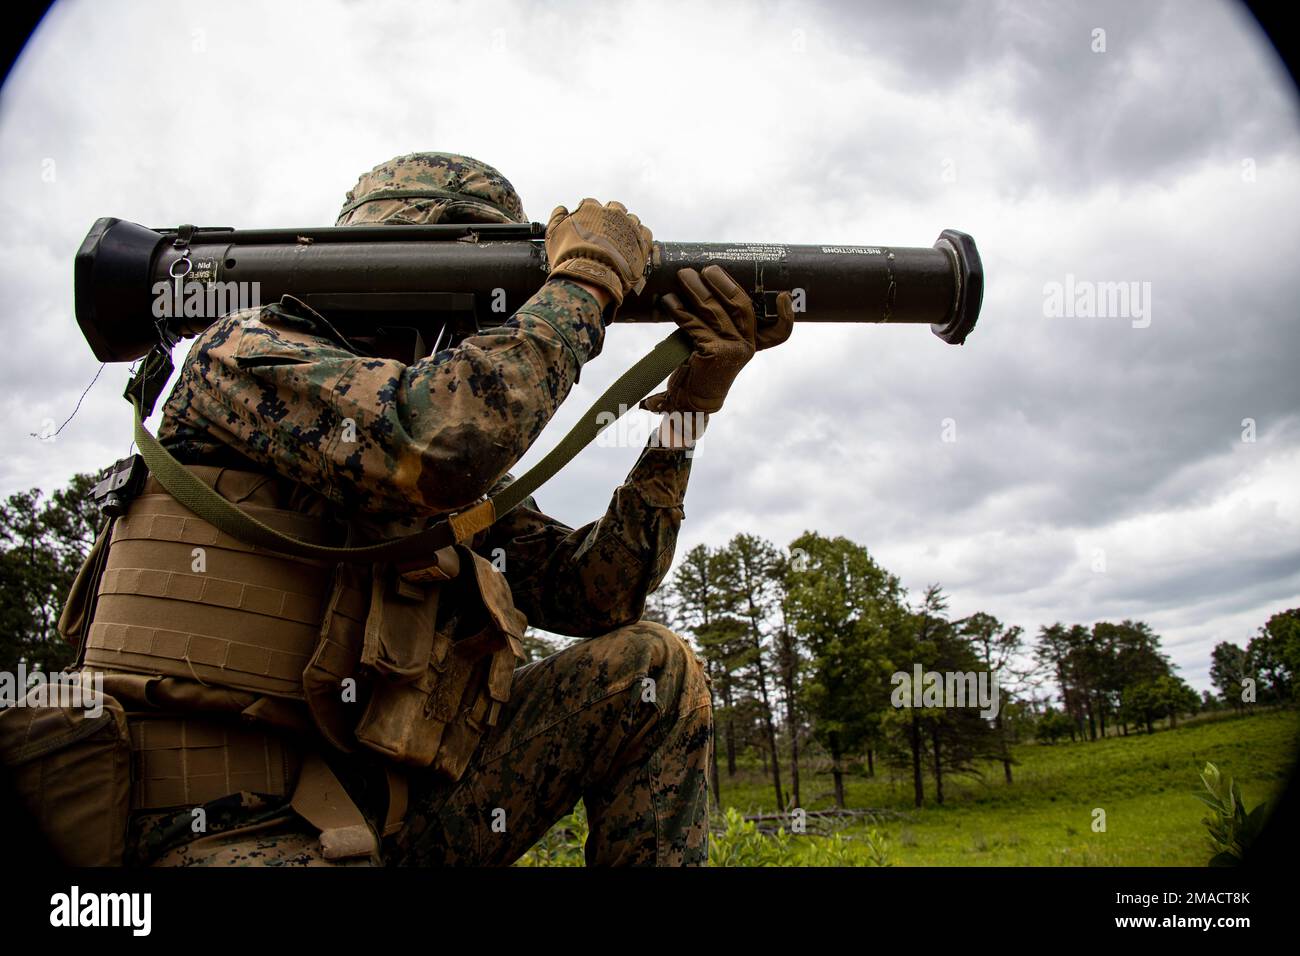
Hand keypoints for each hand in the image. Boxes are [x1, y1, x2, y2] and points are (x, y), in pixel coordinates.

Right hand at [545, 199, 652, 312]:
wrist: (590, 277)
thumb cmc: (569, 258)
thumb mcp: (553, 235)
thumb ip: (556, 217)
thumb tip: (562, 208)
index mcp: (591, 208)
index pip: (592, 204)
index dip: (589, 216)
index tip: (587, 228)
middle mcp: (613, 212)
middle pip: (615, 208)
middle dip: (610, 218)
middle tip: (604, 236)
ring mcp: (629, 226)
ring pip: (631, 219)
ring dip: (626, 227)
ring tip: (619, 245)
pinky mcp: (642, 242)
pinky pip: (645, 233)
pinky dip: (640, 237)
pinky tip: (632, 247)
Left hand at [641, 265, 793, 414]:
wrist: (691, 400)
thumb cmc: (703, 366)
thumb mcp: (719, 344)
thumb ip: (722, 323)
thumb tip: (706, 285)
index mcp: (753, 343)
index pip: (779, 333)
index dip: (786, 315)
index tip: (783, 295)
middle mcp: (746, 346)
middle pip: (741, 306)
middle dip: (723, 283)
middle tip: (707, 269)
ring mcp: (731, 350)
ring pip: (714, 311)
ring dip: (696, 289)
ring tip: (684, 275)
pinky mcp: (712, 352)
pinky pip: (694, 323)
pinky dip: (679, 310)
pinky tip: (669, 300)